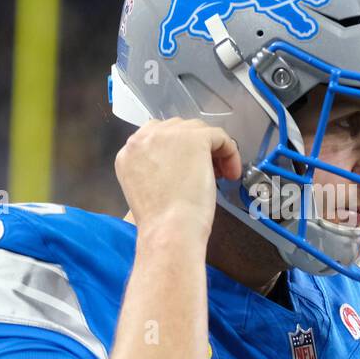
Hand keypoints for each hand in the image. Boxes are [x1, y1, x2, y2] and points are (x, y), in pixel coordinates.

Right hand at [114, 118, 241, 239]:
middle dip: (194, 149)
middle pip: (177, 130)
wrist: (169, 228)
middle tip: (207, 172)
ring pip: (198, 130)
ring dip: (211, 150)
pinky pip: (218, 135)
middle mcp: (144, 137)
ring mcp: (168, 135)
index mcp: (128, 152)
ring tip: (220, 174)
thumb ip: (154, 169)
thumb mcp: (145, 189)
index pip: (156, 138)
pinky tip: (231, 172)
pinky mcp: (194, 138)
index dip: (176, 152)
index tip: (188, 171)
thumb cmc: (159, 221)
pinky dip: (229, 151)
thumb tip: (178, 164)